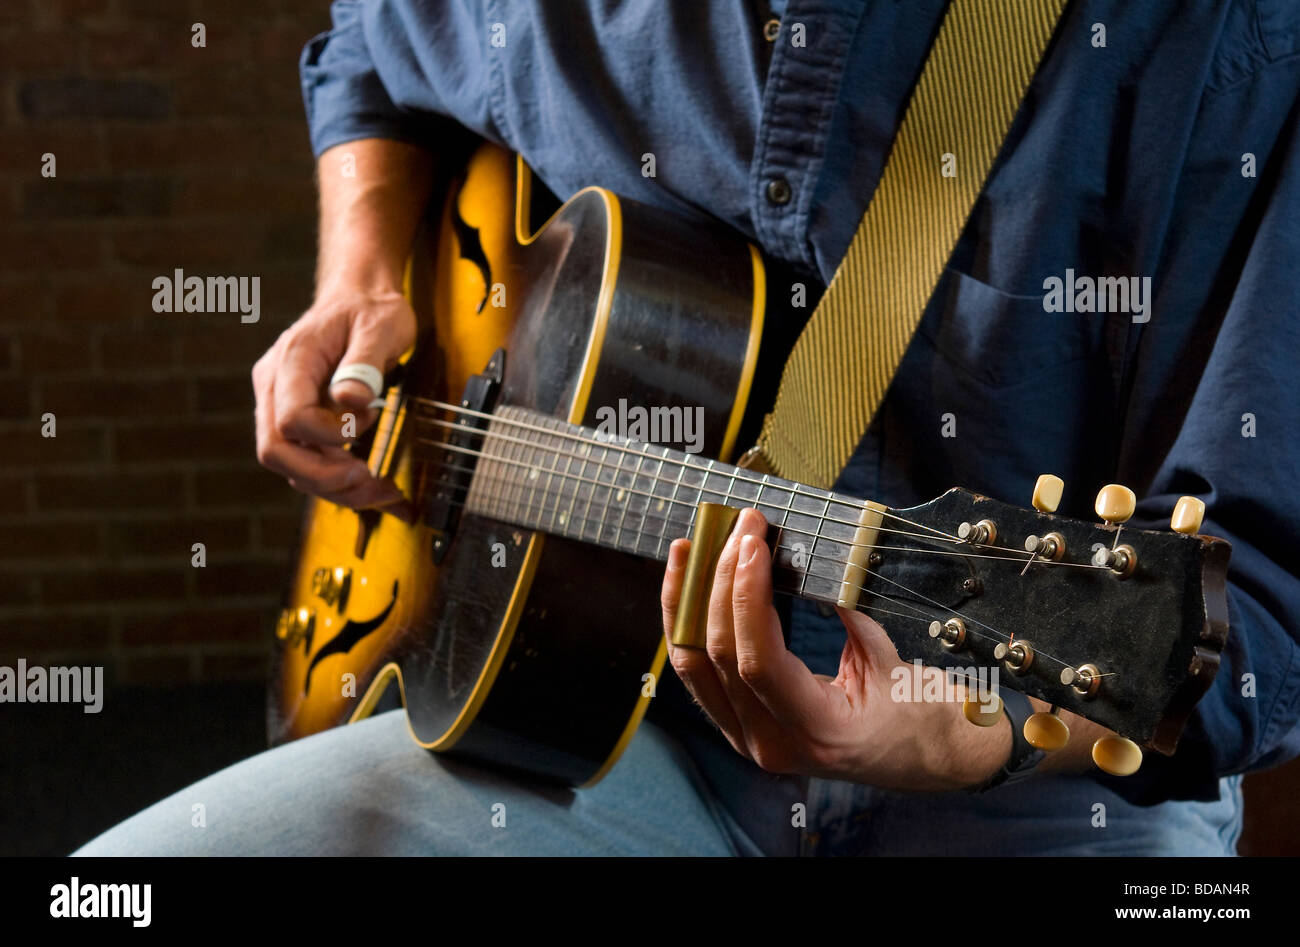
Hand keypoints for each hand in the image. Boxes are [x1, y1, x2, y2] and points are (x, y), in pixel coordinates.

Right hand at [252, 287, 414, 510]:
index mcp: (292, 361)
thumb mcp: (382, 326)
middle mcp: (275, 386)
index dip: (326, 436)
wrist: (360, 298)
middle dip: (323, 477)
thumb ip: (366, 363)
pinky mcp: (296, 421)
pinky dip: (337, 480)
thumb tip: (352, 402)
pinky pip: (307, 460)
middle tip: (370, 480)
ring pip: (290, 465)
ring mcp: (280, 405)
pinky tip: (374, 486)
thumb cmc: (371, 309)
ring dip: (334, 487)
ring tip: (382, 491)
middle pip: (276, 451)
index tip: (366, 422)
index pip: (290, 418)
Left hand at [660, 507, 1010, 790]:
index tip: (751, 543)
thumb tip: (809, 558)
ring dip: (686, 599)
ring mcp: (746, 739)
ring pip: (693, 663)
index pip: (758, 662)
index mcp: (815, 732)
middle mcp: (770, 744)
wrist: (920, 758)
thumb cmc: (916, 714)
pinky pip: (696, 671)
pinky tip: (686, 585)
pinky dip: (685, 623)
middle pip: (723, 655)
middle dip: (722, 581)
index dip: (747, 598)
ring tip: (690, 548)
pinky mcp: (736, 723)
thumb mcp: (891, 663)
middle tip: (737, 528)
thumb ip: (849, 615)